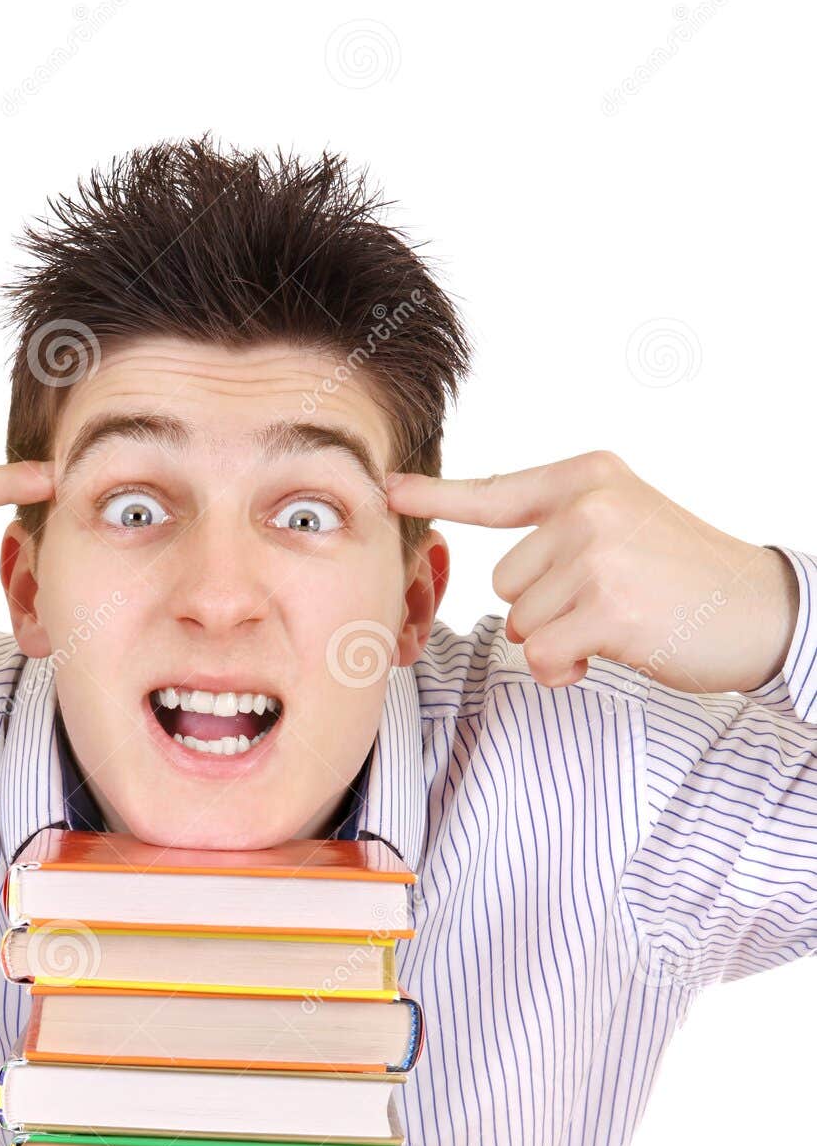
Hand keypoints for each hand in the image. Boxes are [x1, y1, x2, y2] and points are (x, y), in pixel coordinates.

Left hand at [387, 450, 798, 693]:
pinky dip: (568, 668)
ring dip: (561, 639)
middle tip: (609, 601)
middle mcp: (588, 506)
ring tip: (619, 621)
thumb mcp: (623, 522)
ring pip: (522, 623)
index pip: (493, 492)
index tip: (386, 488)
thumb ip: (560, 530)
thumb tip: (498, 577)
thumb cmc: (682, 575)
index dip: (434, 496)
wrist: (758, 608)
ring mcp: (598, 554)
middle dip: (544, 608)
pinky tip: (613, 650)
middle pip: (504, 582)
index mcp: (586, 477)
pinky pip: (544, 655)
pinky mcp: (608, 606)